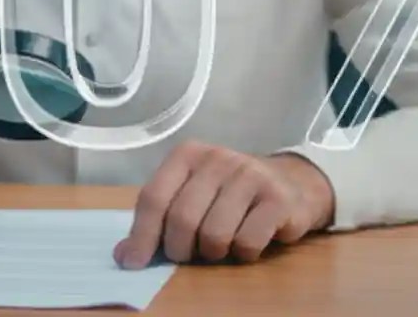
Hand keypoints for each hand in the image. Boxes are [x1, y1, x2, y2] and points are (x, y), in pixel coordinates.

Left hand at [114, 141, 334, 268]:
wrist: (293, 183)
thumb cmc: (230, 194)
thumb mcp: (191, 196)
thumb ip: (158, 221)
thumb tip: (124, 256)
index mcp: (187, 155)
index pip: (153, 197)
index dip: (142, 235)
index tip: (133, 263)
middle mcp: (217, 158)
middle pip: (182, 220)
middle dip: (181, 250)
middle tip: (191, 254)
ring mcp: (250, 175)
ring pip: (214, 235)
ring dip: (215, 253)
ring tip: (223, 243)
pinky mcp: (278, 198)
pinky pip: (247, 243)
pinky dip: (244, 253)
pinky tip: (250, 239)